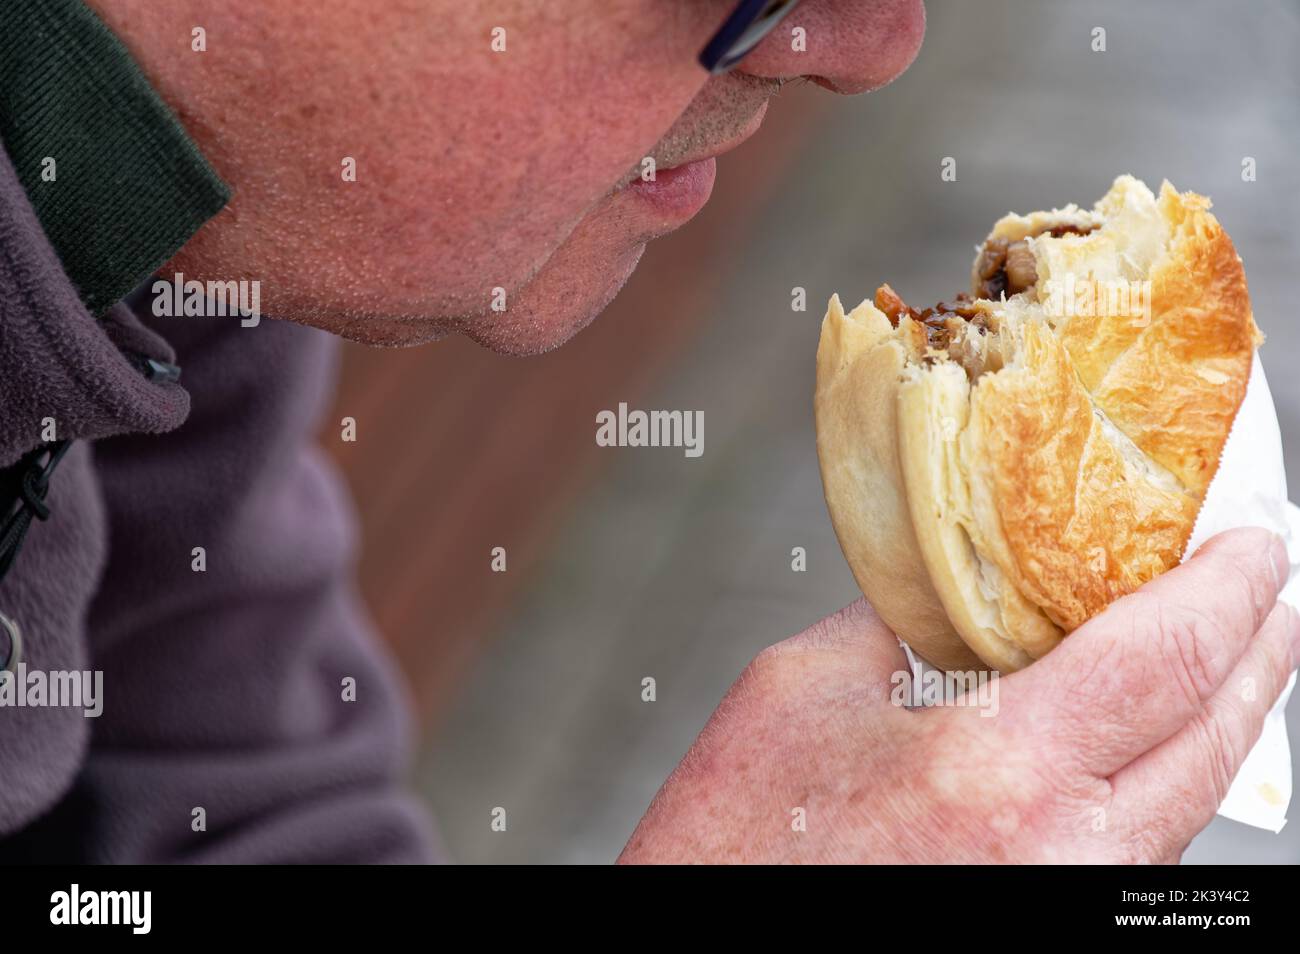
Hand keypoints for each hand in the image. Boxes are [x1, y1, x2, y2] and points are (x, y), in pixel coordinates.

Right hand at [619, 527, 1298, 863]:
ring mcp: (1065, 897)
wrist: (708, 930)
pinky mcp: (1051, 915)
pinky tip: (1150, 733)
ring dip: (1218, 712)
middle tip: (1267, 587)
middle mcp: (1060, 853)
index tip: (1249, 542)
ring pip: (1192, 799)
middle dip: (1259, 649)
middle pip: (1214, 737)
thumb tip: (966, 587)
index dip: (1226, 588)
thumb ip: (898, 622)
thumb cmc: (735, 842)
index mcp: (996, 775)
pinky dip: (1164, 771)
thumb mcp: (801, 689)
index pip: (1162, 659)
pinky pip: (1142, 840)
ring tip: (1223, 648)